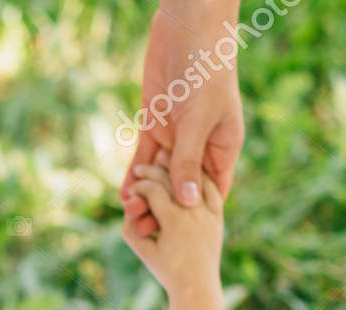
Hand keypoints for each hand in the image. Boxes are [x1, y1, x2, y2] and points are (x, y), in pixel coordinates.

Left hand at [120, 3, 244, 237]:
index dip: (198, 215)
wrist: (187, 34)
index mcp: (223, 148)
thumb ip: (190, 160)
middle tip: (146, 233)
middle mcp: (199, 146)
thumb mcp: (199, 120)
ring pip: (160, 177)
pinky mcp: (155, 126)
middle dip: (166, 212)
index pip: (211, 190)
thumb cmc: (206, 72)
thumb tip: (186, 202)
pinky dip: (134, 177)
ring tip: (130, 220)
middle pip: (182, 189)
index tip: (184, 240)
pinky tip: (123, 196)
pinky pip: (143, 159)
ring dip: (146, 198)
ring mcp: (176, 137)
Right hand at [121, 152, 223, 293]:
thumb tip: (127, 204)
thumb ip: (130, 226)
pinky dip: (199, 178)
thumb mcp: (142, 249)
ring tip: (164, 162)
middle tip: (140, 168)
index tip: (130, 188)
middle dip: (153, 171)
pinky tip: (188, 174)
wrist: (197, 287)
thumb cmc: (166, 271)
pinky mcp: (218, 216)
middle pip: (172, 180)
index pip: (153, 189)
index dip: (138, 185)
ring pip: (193, 179)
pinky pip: (211, 189)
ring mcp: (209, 213)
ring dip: (178, 169)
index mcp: (174, 221)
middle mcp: (194, 212)